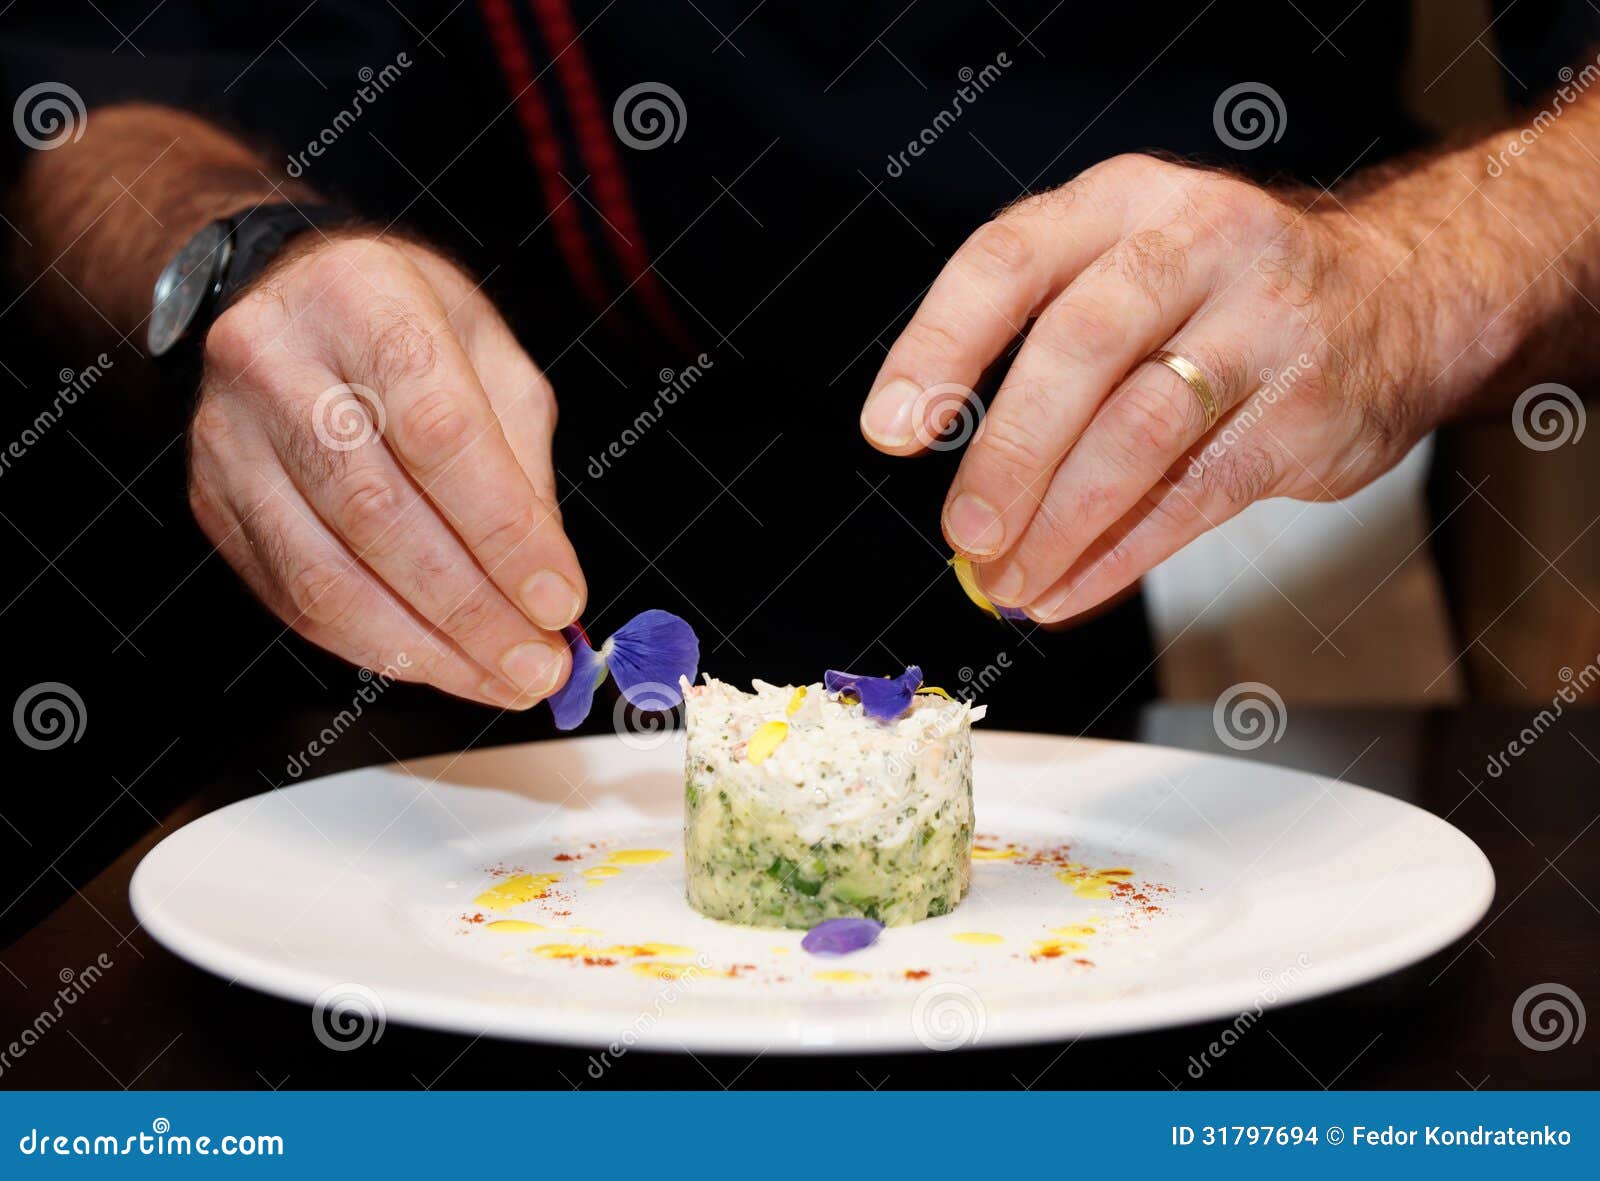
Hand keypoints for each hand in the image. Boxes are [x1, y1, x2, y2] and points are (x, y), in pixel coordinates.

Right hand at [188, 233, 583, 706]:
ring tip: (498, 678)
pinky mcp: (213, 501)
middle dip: (473, 611)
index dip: (503, 532)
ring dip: (426, 648)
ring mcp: (229, 436)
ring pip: (326, 575)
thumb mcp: (489, 355)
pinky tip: (437, 660)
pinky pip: (295, 599)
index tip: (557, 601)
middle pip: (379, 514)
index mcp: (361, 301)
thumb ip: (521, 460)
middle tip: (538, 666)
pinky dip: (376, 645)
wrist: (288, 300)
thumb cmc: (400, 325)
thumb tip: (545, 577)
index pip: (437, 432)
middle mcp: (276, 361)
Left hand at [860, 153, 1435, 622]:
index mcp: (1125, 201)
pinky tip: (1071, 587)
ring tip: (1010, 580)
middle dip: (1008, 456)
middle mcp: (1196, 243)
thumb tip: (965, 494)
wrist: (1401, 296)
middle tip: (965, 535)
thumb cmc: (1226, 295)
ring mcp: (1264, 321)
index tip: (892, 430)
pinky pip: (1197, 492)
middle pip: (1079, 349)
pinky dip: (1122, 554)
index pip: (1010, 260)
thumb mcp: (1132, 264)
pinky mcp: (1305, 407)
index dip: (940, 347)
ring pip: (1140, 428)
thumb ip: (1045, 346)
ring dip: (1061, 521)